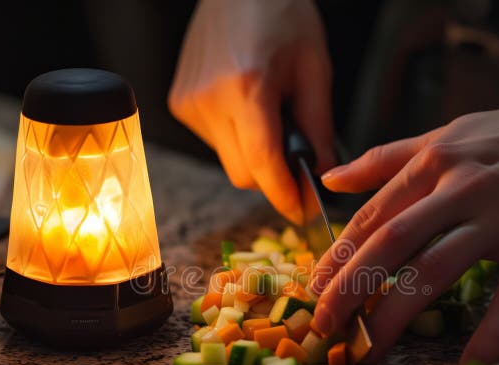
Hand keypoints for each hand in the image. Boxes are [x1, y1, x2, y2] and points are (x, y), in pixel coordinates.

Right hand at [169, 0, 334, 223]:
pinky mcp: (178, 102)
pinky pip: (215, 142)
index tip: (304, 210)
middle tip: (297, 155)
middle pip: (244, 174)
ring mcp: (188, 103)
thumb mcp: (315, 70)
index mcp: (247, 88)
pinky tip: (245, 106)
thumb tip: (320, 176)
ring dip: (253, 154)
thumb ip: (318, 128)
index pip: (263, 165)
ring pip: (229, 161)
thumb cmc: (283, 17)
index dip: (286, 196)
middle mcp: (209, 101)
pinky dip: (235, 137)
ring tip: (268, 115)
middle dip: (273, 176)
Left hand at [309, 64, 498, 364]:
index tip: (310, 292)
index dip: (337, 258)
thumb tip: (329, 177)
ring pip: (437, 269)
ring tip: (368, 348)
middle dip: (350, 288)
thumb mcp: (445, 134)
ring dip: (396, 312)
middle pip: (392, 243)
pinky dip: (489, 332)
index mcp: (432, 163)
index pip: (371, 217)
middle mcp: (459, 187)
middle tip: (323, 327)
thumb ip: (385, 158)